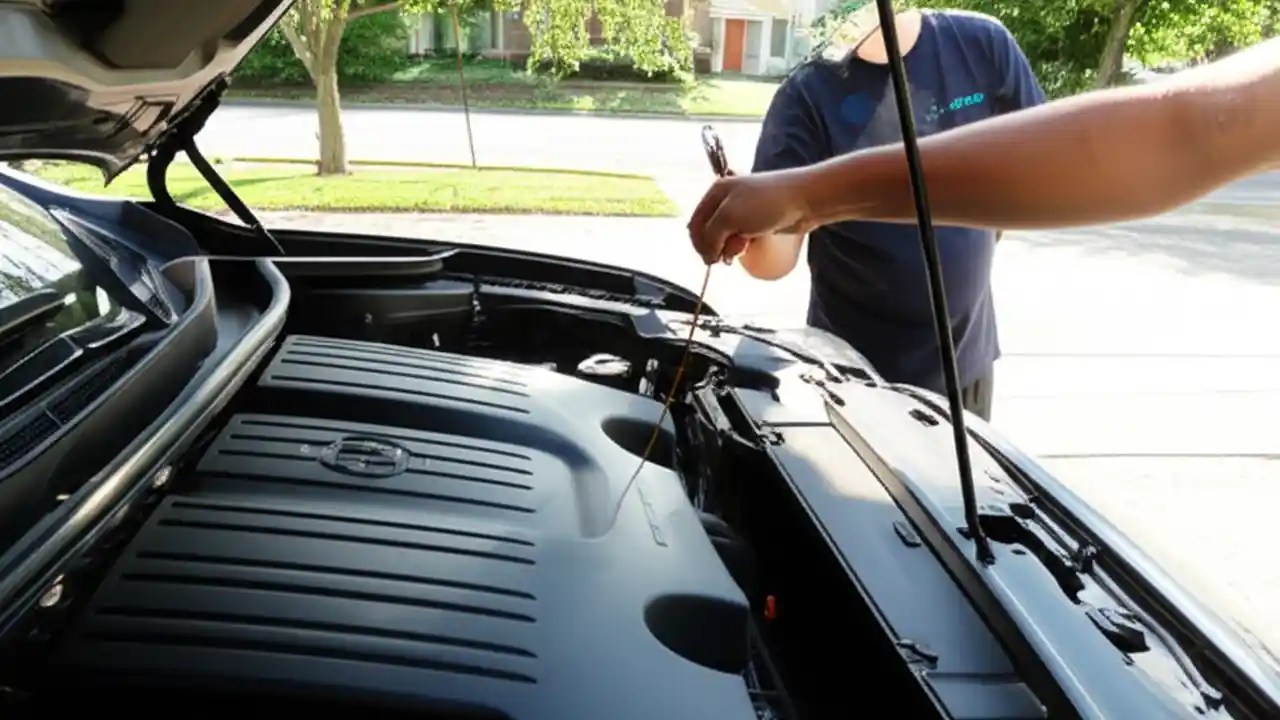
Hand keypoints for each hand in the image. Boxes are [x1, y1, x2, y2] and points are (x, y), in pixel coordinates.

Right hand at [687, 168, 815, 264]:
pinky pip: (740, 238)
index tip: (708, 260)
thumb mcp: (729, 218)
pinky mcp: (756, 221)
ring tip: (741, 249)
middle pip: (708, 231)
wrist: (803, 200)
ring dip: (728, 247)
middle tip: (725, 257)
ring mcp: (742, 211)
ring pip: (724, 237)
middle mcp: (726, 199)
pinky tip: (748, 247)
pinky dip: (740, 246)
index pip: (695, 223)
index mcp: (715, 192)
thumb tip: (708, 257)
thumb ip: (711, 238)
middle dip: (714, 246)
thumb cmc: (765, 204)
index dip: (698, 244)